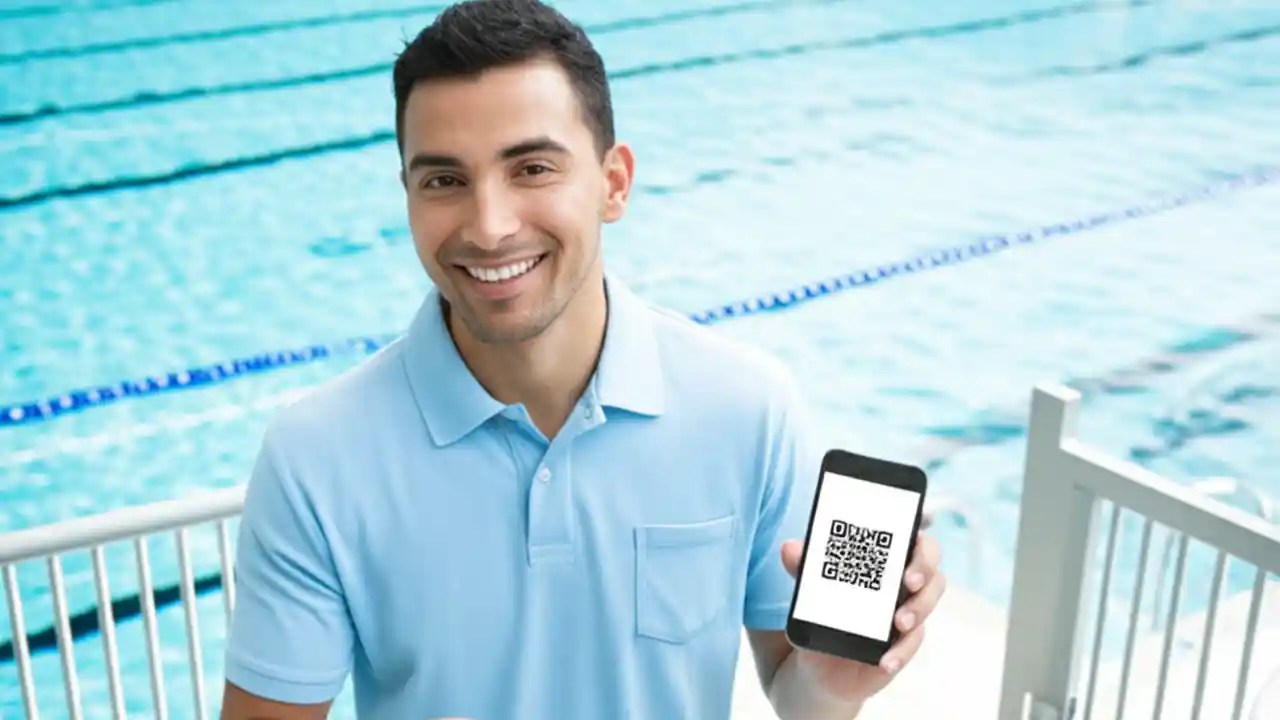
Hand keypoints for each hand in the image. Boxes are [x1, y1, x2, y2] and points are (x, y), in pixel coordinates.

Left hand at [780, 532, 945, 704]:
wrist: (819, 662)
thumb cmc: (824, 610)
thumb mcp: (812, 589)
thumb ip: (804, 567)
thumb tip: (789, 548)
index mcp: (887, 561)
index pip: (916, 540)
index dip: (921, 534)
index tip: (917, 533)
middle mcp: (903, 584)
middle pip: (932, 569)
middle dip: (924, 570)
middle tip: (909, 581)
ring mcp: (906, 614)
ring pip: (927, 605)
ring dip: (918, 611)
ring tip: (899, 623)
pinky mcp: (902, 645)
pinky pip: (910, 646)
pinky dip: (900, 653)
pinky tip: (886, 661)